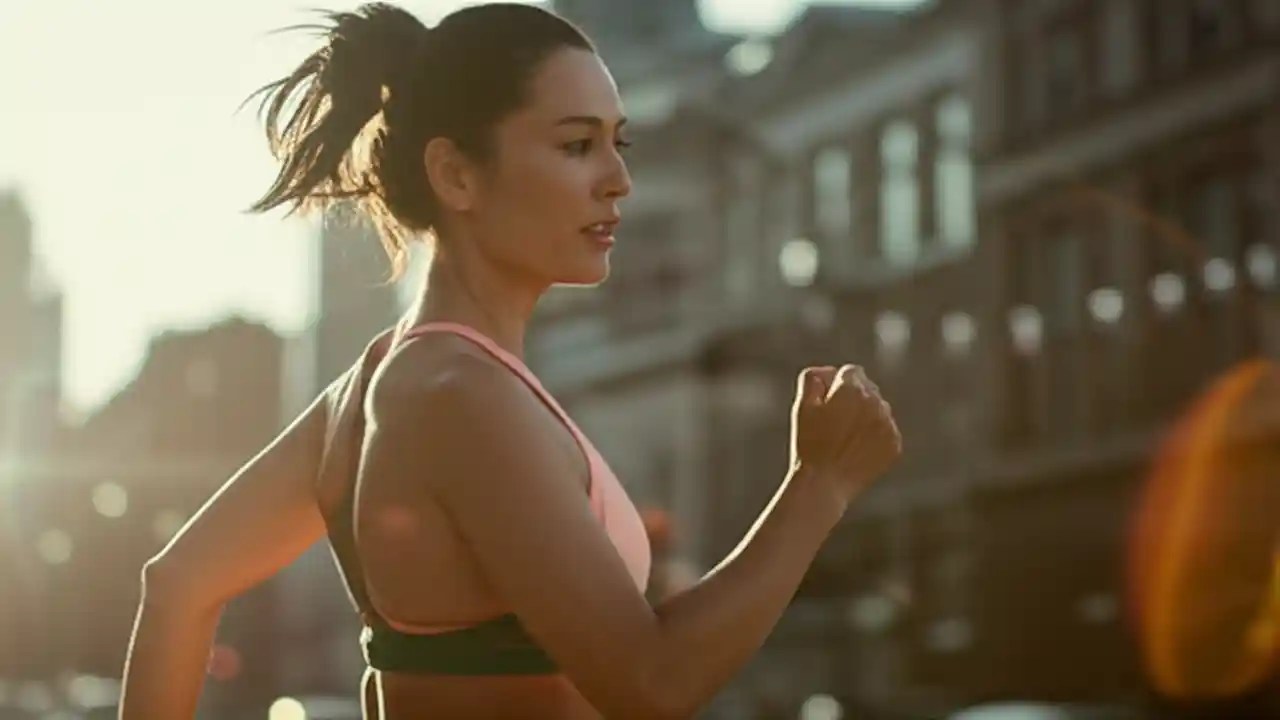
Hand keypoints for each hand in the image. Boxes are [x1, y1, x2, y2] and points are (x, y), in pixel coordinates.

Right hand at [789, 364, 901, 501]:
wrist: (824, 484)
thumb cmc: (809, 444)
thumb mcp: (801, 406)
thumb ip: (813, 378)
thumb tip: (828, 372)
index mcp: (853, 389)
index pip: (852, 372)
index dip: (837, 385)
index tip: (827, 402)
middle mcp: (876, 403)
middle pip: (868, 389)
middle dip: (854, 399)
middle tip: (834, 422)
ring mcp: (888, 425)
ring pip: (879, 409)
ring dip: (866, 416)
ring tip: (845, 438)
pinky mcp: (894, 445)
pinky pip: (886, 431)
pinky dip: (874, 437)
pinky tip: (856, 450)